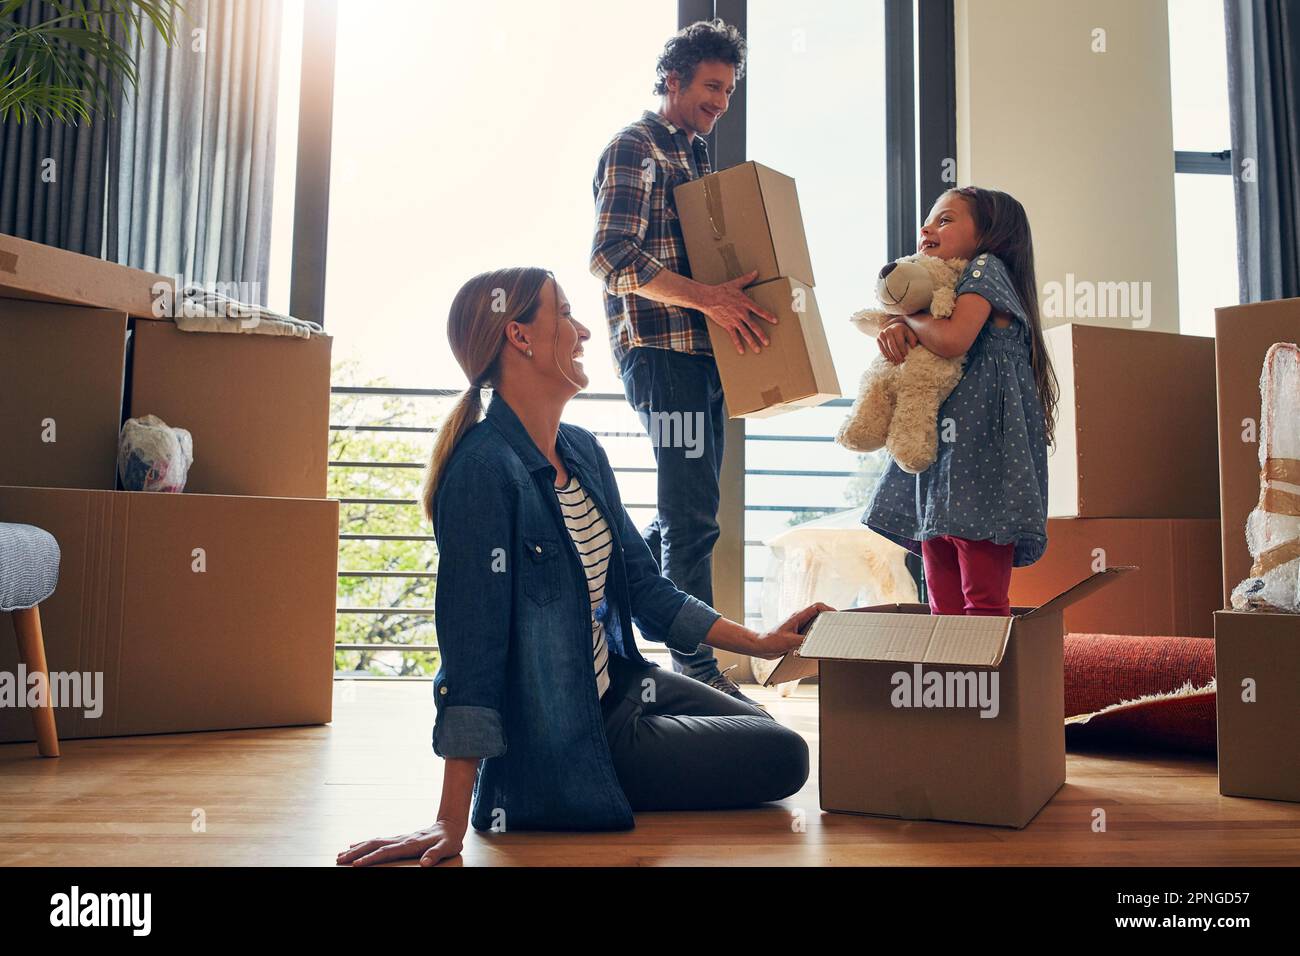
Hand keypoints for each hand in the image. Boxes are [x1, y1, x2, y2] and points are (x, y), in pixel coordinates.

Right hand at [337, 819, 465, 866]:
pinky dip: (364, 844)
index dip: (370, 858)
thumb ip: (436, 854)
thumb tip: (425, 864)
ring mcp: (399, 838)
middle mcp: (401, 839)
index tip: (356, 864)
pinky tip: (356, 846)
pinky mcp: (398, 839)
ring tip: (341, 854)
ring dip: (357, 848)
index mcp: (410, 844)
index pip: (386, 852)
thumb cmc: (448, 839)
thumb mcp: (447, 848)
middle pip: (374, 845)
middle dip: (356, 852)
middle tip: (339, 859)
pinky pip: (378, 841)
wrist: (450, 825)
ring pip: (373, 842)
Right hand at [700, 269, 778, 354]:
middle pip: (754, 326)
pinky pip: (734, 336)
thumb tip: (756, 272)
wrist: (708, 298)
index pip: (759, 311)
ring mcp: (735, 321)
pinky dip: (738, 344)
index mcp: (745, 303)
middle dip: (761, 335)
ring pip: (745, 333)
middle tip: (768, 342)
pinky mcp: (727, 325)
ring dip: (752, 342)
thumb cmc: (722, 290)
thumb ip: (747, 279)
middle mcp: (742, 313)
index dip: (768, 316)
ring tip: (758, 349)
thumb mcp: (736, 283)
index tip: (775, 321)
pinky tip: (742, 351)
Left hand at [751, 602, 834, 658]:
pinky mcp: (797, 634)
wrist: (761, 646)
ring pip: (815, 624)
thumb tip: (818, 640)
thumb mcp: (789, 641)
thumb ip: (804, 640)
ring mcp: (798, 626)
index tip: (837, 615)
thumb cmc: (771, 641)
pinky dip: (817, 636)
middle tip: (839, 624)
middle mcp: (799, 620)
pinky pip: (810, 633)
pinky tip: (820, 643)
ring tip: (832, 633)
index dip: (828, 609)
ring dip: (823, 628)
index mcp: (798, 617)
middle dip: (829, 618)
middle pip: (818, 614)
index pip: (817, 607)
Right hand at [877, 322, 915, 364]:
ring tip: (896, 361)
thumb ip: (912, 339)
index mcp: (897, 328)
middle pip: (892, 346)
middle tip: (901, 361)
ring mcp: (882, 334)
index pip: (900, 343)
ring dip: (892, 357)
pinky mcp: (878, 339)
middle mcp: (888, 330)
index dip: (903, 350)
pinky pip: (882, 349)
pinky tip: (891, 359)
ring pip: (887, 349)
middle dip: (897, 355)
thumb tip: (912, 347)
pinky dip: (886, 355)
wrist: (893, 327)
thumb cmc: (904, 332)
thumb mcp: (910, 333)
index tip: (906, 356)